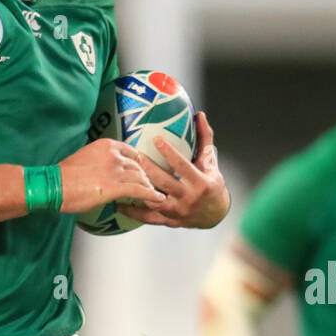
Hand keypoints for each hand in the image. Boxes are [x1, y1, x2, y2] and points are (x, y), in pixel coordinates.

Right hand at [59, 138, 166, 215]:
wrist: (53, 185)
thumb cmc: (63, 175)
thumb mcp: (85, 158)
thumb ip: (100, 160)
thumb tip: (106, 170)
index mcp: (106, 145)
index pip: (132, 152)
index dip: (141, 163)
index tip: (145, 171)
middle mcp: (114, 155)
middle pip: (139, 165)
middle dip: (147, 177)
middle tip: (153, 185)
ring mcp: (115, 170)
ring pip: (141, 178)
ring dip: (150, 188)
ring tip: (157, 195)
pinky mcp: (114, 187)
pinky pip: (139, 191)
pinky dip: (151, 196)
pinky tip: (158, 200)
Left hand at [131, 111, 230, 228]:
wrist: (215, 215)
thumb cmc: (212, 184)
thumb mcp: (210, 161)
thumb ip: (204, 138)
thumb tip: (199, 114)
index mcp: (200, 182)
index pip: (182, 165)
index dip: (169, 152)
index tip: (157, 139)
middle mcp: (188, 198)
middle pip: (164, 183)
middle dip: (148, 169)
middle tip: (134, 156)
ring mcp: (177, 211)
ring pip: (153, 201)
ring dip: (137, 190)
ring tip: (123, 178)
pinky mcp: (169, 221)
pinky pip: (148, 218)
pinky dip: (133, 212)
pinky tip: (120, 204)